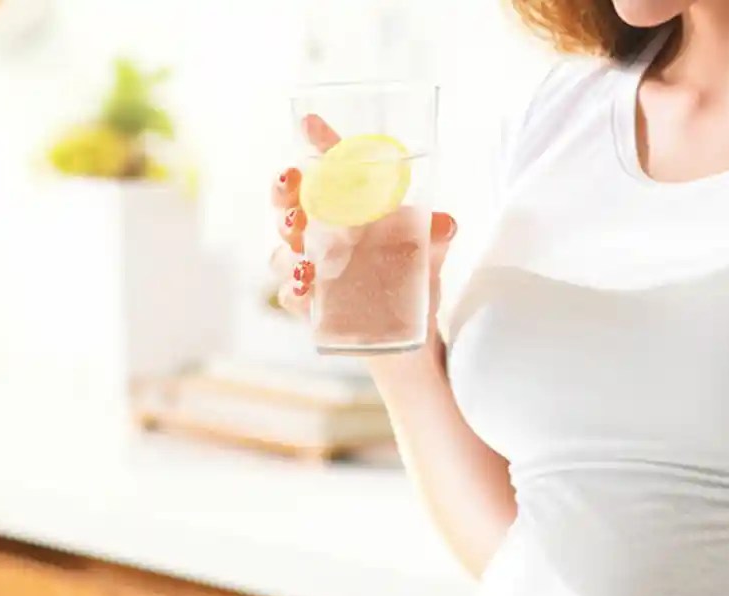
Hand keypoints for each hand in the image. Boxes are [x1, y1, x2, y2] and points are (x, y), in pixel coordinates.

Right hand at [268, 114, 457, 354]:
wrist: (410, 337)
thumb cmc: (412, 280)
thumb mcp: (429, 254)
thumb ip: (435, 236)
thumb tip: (445, 223)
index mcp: (351, 211)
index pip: (331, 171)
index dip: (320, 145)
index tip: (310, 124)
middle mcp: (323, 235)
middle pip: (291, 204)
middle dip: (284, 191)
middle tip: (292, 183)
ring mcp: (312, 269)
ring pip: (283, 248)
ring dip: (286, 240)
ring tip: (300, 239)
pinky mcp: (311, 306)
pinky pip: (291, 295)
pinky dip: (293, 289)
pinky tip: (305, 286)